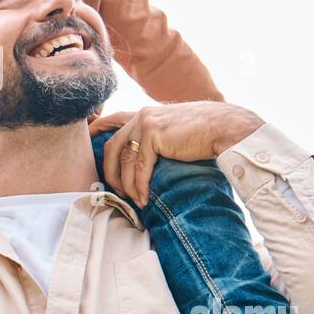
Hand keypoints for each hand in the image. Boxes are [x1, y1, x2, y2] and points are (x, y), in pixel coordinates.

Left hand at [89, 101, 263, 207]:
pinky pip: (139, 169)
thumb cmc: (205, 133)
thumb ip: (156, 138)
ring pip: (124, 161)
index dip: (98, 128)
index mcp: (145, 113)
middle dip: (110, 172)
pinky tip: (143, 198)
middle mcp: (141, 116)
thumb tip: (146, 159)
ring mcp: (146, 123)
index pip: (114, 119)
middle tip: (115, 191)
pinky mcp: (154, 136)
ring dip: (127, 186)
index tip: (89, 136)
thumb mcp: (174, 130)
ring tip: (135, 200)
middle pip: (112, 147)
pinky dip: (139, 186)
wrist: (224, 127)